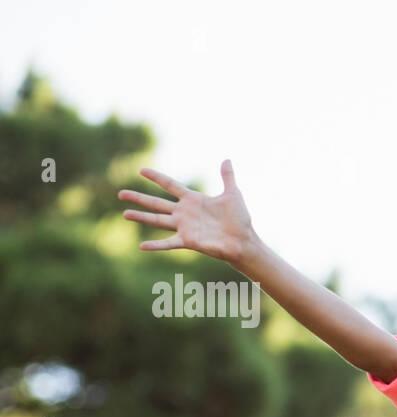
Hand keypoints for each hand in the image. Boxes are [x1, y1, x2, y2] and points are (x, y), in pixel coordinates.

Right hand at [118, 159, 255, 264]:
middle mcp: (184, 213)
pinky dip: (156, 245)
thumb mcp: (233, 194)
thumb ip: (227, 177)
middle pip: (157, 203)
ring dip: (141, 217)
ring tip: (125, 213)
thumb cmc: (239, 219)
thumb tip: (227, 159)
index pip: (170, 185)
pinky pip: (168, 243)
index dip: (157, 177)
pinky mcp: (188, 241)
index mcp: (192, 200)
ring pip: (157, 220)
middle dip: (139, 198)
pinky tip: (142, 246)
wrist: (244, 241)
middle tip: (120, 193)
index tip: (141, 170)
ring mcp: (184, 227)